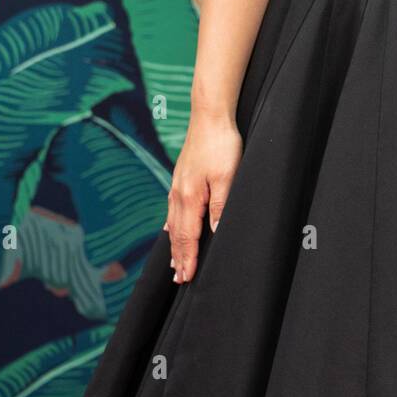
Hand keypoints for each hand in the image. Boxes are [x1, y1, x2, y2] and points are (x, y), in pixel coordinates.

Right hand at [164, 112, 242, 283]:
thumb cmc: (221, 144)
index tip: (187, 279)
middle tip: (179, 279)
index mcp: (190, 197)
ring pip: (173, 223)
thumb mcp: (227, 176)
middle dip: (178, 257)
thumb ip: (220, 205)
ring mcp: (177, 185)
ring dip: (174, 245)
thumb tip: (215, 232)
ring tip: (174, 262)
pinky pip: (172, 209)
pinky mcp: (181, 177)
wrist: (210, 116)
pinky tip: (169, 229)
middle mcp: (179, 194)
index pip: (188, 236)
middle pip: (177, 234)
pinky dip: (171, 225)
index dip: (188, 258)